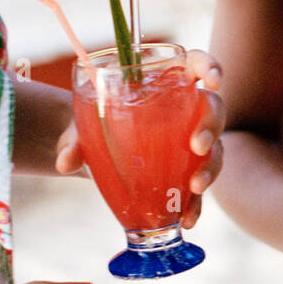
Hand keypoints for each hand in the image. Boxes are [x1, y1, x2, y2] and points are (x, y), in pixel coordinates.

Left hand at [55, 49, 224, 228]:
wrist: (93, 155)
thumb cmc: (93, 127)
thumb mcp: (81, 127)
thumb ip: (74, 138)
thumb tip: (66, 161)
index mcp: (164, 84)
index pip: (194, 65)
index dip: (209, 67)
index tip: (213, 81)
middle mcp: (185, 111)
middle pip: (213, 109)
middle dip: (212, 126)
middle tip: (198, 146)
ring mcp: (189, 143)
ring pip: (215, 149)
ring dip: (210, 168)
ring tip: (195, 188)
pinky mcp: (185, 174)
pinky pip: (198, 187)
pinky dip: (195, 205)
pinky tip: (187, 219)